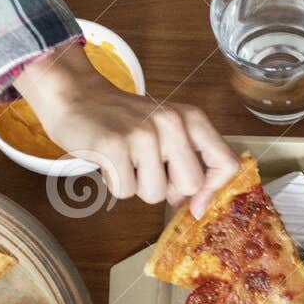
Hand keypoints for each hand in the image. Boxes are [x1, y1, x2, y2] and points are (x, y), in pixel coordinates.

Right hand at [12, 43, 237, 216]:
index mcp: (192, 119)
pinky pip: (125, 191)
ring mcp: (142, 133)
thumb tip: (198, 207)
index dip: (215, 192)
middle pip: (190, 186)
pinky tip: (109, 160)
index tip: (197, 205)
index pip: (226, 164)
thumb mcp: (168, 130)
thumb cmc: (125, 121)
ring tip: (126, 160)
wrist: (77, 96)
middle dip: (168, 189)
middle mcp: (172, 123)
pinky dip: (114, 183)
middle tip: (146, 167)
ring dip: (137, 186)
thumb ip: (189, 162)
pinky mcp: (113, 146)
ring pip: (155, 194)